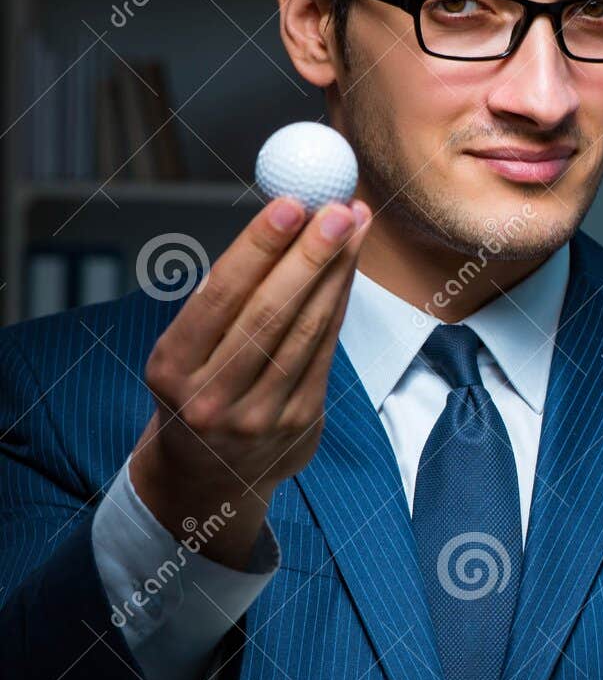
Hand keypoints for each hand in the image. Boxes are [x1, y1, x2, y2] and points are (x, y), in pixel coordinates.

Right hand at [130, 194, 370, 569]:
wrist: (209, 475)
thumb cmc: (197, 387)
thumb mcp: (184, 350)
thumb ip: (223, 299)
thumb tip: (279, 219)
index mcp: (172, 368)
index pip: (220, 295)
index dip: (258, 247)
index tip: (290, 203)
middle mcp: (213, 396)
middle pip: (271, 314)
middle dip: (310, 255)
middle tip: (337, 208)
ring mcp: (260, 416)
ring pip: (307, 332)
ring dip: (336, 273)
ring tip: (353, 225)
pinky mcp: (300, 423)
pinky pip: (325, 351)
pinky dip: (339, 303)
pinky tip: (348, 268)